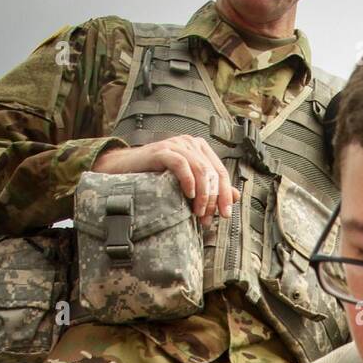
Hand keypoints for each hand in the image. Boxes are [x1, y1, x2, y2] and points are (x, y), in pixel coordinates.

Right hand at [92, 137, 240, 226]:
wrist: (126, 170)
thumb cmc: (157, 178)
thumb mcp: (188, 185)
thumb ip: (212, 189)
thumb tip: (236, 196)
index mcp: (200, 149)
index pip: (220, 172)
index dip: (225, 195)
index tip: (226, 215)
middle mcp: (190, 143)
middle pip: (211, 172)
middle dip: (213, 199)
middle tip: (207, 219)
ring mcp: (176, 144)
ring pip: (200, 169)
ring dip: (202, 195)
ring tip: (198, 213)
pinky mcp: (161, 151)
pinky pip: (181, 164)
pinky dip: (188, 181)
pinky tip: (189, 196)